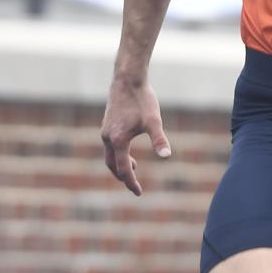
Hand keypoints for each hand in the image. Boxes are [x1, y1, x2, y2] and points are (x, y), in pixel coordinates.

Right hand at [101, 79, 170, 196]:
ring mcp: (105, 130)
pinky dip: (117, 153)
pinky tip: (128, 148)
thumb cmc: (142, 100)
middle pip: (112, 165)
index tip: (139, 193)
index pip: (123, 169)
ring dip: (120, 164)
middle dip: (123, 177)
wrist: (127, 80)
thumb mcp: (154, 121)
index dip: (131, 182)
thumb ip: (159, 139)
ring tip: (134, 166)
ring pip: (109, 155)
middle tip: (134, 186)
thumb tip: (166, 156)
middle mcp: (108, 137)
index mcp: (118, 140)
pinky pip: (109, 145)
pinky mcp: (106, 124)